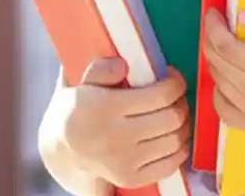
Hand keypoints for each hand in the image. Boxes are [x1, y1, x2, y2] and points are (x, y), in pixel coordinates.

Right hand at [46, 59, 190, 187]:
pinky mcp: (129, 179)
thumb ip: (100, 70)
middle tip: (174, 97)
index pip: (161, 95)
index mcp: (103, 108)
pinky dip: (180, 148)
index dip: (175, 83)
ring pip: (176, 140)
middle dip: (180, 102)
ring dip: (183, 124)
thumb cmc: (77, 109)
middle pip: (173, 117)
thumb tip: (122, 66)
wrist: (62, 151)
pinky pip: (171, 164)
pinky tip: (171, 136)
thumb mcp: (80, 83)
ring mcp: (122, 162)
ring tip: (173, 115)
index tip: (171, 78)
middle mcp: (113, 138)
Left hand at [202, 9, 244, 148]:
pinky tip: (227, 84)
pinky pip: (227, 115)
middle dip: (210, 41)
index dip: (213, 27)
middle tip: (216, 25)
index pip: (226, 47)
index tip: (213, 12)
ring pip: (220, 88)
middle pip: (219, 66)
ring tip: (222, 48)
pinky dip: (218, 96)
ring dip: (214, 65)